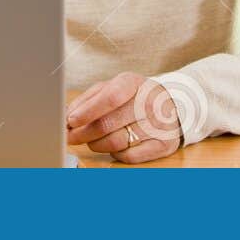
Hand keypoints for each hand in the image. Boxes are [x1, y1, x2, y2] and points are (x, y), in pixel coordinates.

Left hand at [66, 72, 182, 163]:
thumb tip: (68, 115)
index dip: (87, 111)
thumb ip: (89, 99)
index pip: (110, 98)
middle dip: (83, 133)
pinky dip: (114, 153)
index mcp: (134, 83)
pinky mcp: (163, 145)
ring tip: (91, 140)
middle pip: (107, 124)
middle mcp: (149, 103)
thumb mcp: (114, 87)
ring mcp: (158, 125)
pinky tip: (113, 146)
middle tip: (71, 136)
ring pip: (115, 142)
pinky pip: (128, 156)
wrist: (172, 106)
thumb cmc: (134, 96)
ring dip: (96, 144)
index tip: (71, 121)